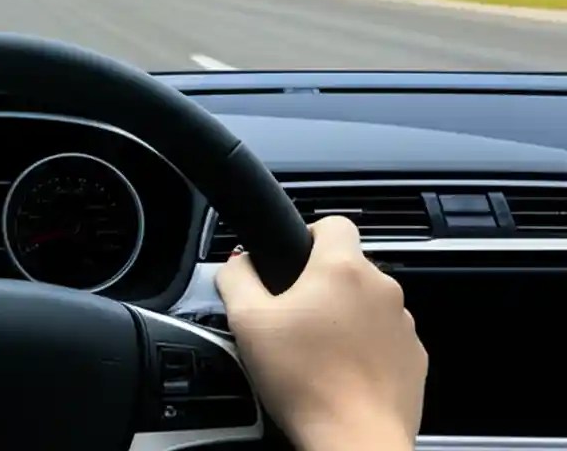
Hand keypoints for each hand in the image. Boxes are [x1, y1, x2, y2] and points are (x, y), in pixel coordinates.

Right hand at [215, 216, 426, 450]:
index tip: (290, 263)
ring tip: (314, 352)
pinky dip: (364, 348)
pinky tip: (339, 373)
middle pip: (348, 267)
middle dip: (320, 285)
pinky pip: (384, 339)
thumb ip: (236, 277)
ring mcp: (404, 324)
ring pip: (367, 304)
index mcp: (341, 268)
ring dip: (344, 317)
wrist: (354, 439)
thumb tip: (238, 262)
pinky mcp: (415, 358)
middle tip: (290, 318)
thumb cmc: (302, 380)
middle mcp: (382, 288)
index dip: (308, 235)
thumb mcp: (247, 321)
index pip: (333, 222)